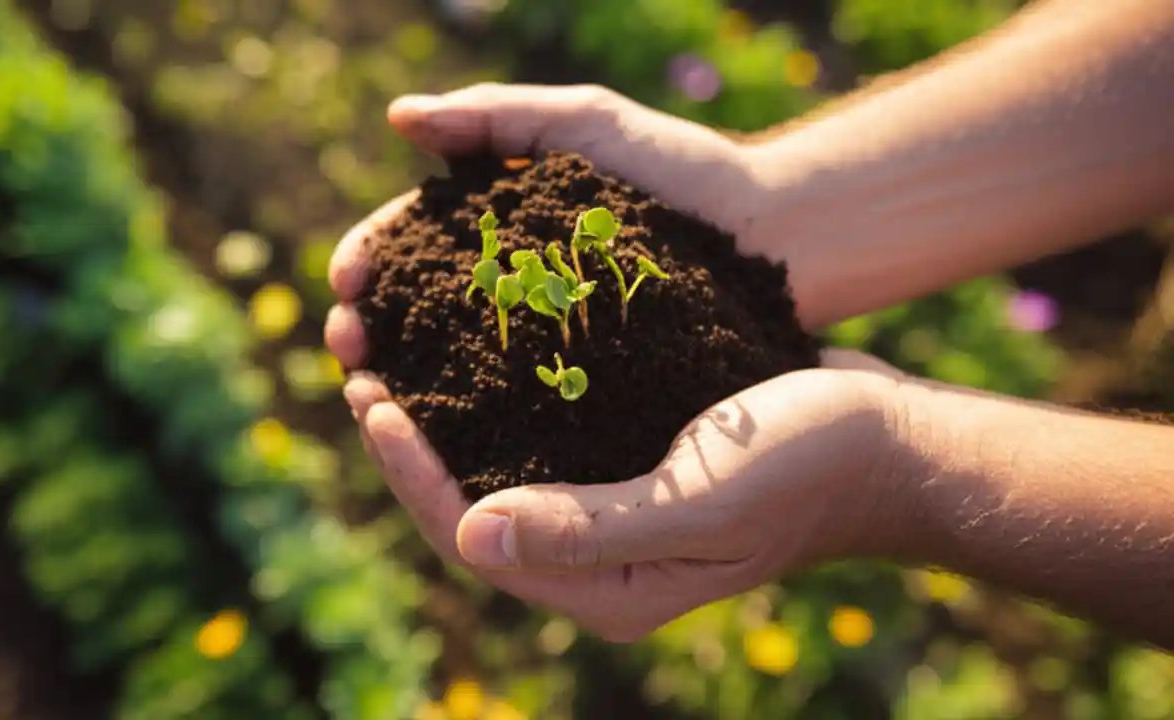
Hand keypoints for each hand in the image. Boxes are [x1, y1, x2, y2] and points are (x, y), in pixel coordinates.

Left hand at [341, 351, 910, 640]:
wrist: (887, 436)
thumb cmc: (806, 470)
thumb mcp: (698, 503)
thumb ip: (587, 529)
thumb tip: (466, 533)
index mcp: (607, 588)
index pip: (474, 538)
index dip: (411, 475)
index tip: (372, 400)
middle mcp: (597, 556)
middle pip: (468, 502)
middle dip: (407, 438)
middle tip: (357, 358)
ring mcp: (610, 504)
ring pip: (494, 459)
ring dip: (439, 405)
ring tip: (389, 342)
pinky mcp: (625, 455)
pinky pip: (536, 425)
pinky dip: (491, 385)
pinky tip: (468, 334)